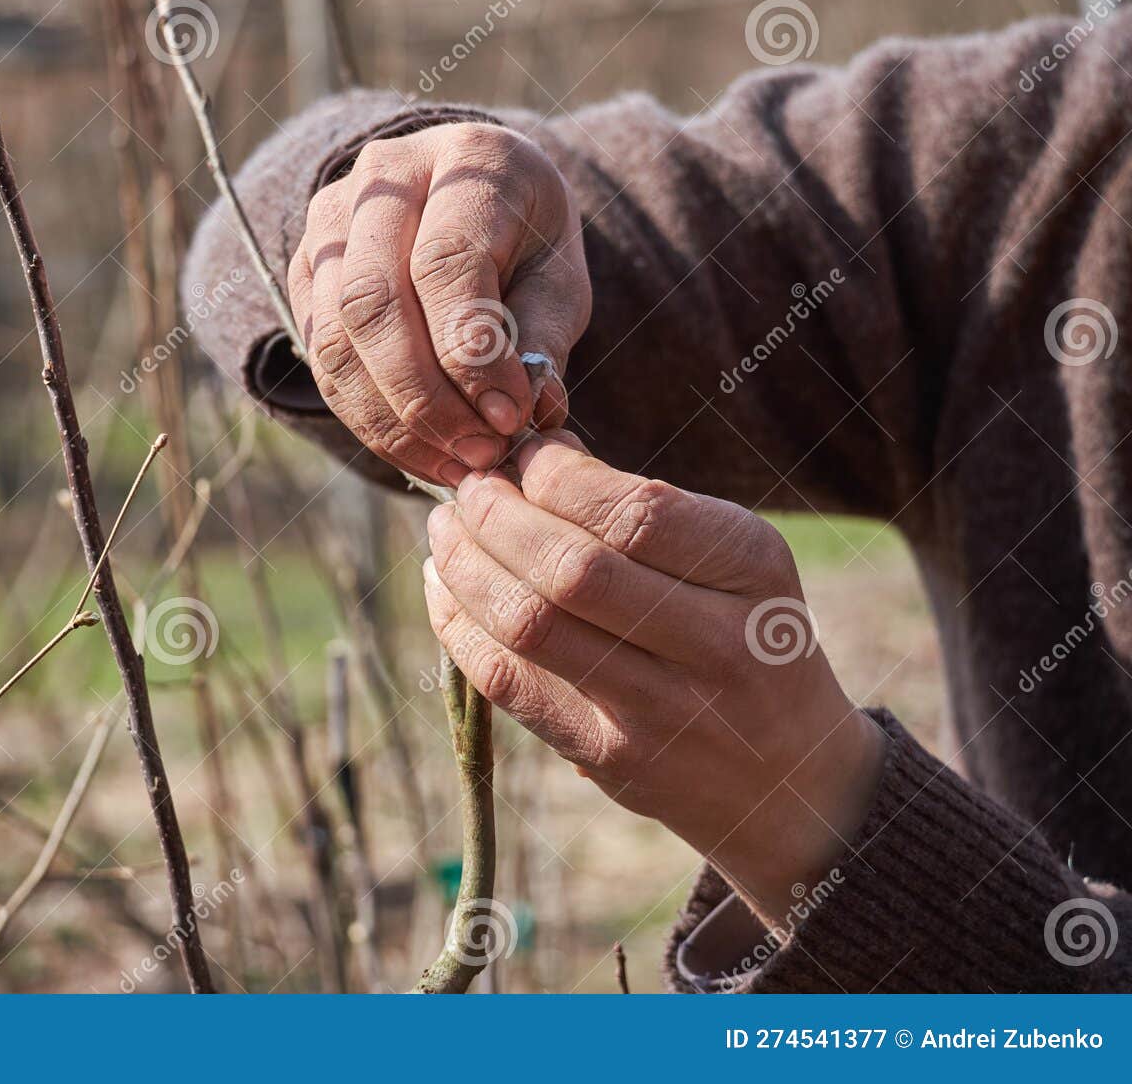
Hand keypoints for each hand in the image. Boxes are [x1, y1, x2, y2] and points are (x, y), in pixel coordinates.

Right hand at [288, 122, 589, 487]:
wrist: (473, 203)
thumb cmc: (527, 242)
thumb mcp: (560, 278)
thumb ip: (545, 338)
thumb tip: (532, 410)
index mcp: (467, 159)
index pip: (446, 262)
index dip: (471, 353)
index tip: (510, 417)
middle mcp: (386, 176)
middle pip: (373, 301)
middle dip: (423, 396)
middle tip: (477, 452)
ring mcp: (332, 220)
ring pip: (335, 335)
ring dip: (391, 418)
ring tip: (451, 463)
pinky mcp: (305, 268)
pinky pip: (322, 358)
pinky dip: (367, 417)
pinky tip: (418, 452)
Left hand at [422, 431, 885, 925]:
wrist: (788, 777)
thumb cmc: (742, 635)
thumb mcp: (734, 562)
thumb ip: (644, 510)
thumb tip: (532, 455)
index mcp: (751, 568)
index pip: (635, 512)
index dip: (556, 477)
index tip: (522, 456)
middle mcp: (716, 642)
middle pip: (573, 571)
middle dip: (497, 517)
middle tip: (468, 488)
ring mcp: (661, 709)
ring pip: (530, 626)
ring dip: (466, 567)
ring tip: (445, 531)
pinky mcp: (609, 756)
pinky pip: (510, 683)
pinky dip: (460, 628)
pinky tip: (445, 588)